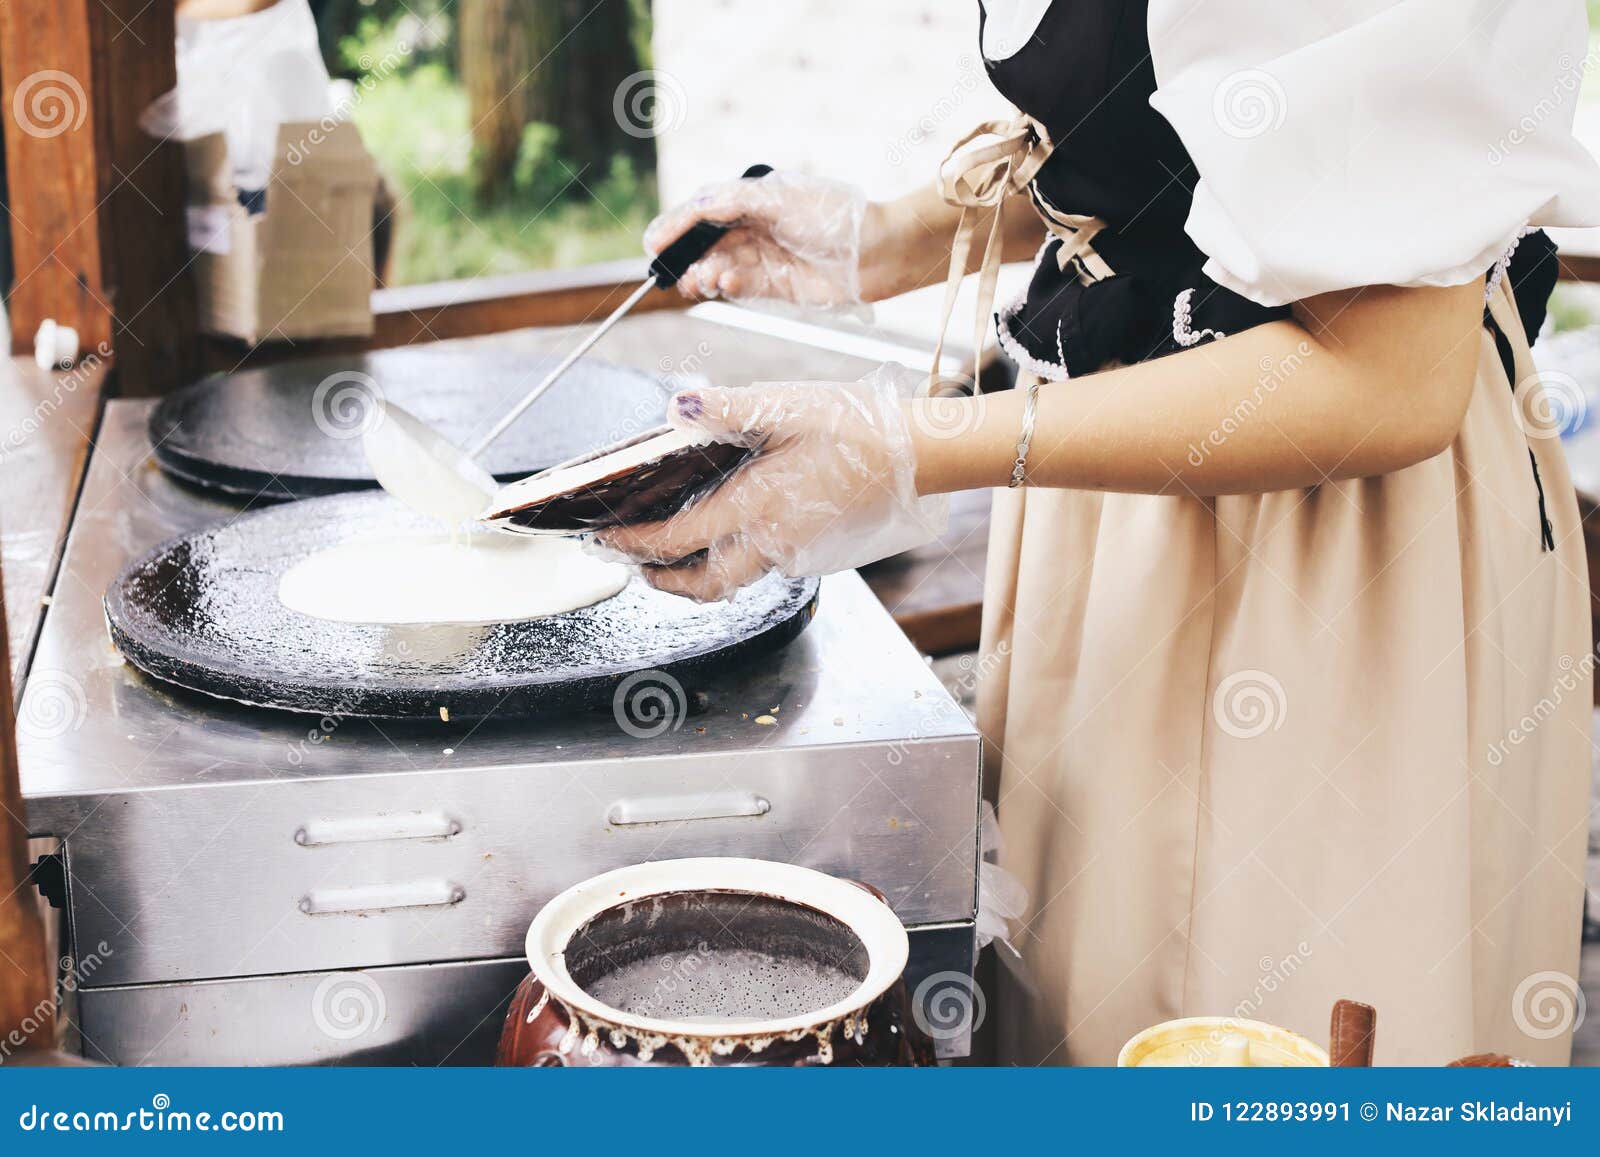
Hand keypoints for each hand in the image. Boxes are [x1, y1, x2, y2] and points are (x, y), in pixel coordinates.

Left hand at [595, 366, 947, 601]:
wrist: (918, 455)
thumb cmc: (856, 426)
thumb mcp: (787, 405)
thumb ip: (727, 408)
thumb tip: (674, 408)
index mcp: (757, 504)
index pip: (675, 540)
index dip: (632, 543)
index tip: (603, 536)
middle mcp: (773, 539)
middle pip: (703, 584)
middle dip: (660, 579)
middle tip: (633, 562)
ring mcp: (794, 550)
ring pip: (732, 580)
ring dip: (693, 576)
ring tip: (669, 555)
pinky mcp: (812, 547)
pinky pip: (760, 565)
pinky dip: (729, 558)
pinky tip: (724, 531)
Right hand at [644, 171, 867, 307]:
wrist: (874, 253)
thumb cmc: (832, 216)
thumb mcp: (778, 197)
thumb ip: (732, 201)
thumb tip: (696, 208)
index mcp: (754, 200)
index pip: (704, 212)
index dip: (677, 226)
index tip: (654, 243)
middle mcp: (755, 227)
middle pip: (706, 243)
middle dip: (688, 257)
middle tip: (673, 271)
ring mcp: (764, 257)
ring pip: (720, 267)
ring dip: (706, 274)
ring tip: (703, 279)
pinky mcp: (775, 286)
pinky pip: (740, 287)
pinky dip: (729, 286)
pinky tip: (727, 283)